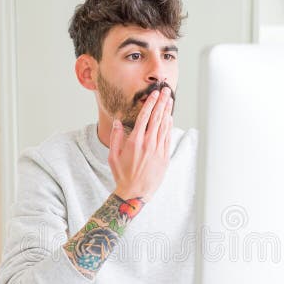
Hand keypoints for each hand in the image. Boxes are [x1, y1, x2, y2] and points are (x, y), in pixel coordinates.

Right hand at [108, 86, 173, 201]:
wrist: (135, 193)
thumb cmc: (122, 175)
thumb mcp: (113, 156)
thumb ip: (115, 137)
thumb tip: (118, 122)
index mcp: (135, 141)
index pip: (145, 117)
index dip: (151, 103)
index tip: (155, 94)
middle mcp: (148, 144)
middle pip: (157, 118)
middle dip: (162, 102)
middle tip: (167, 90)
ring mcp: (158, 150)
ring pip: (164, 126)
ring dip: (167, 111)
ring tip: (170, 100)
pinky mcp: (164, 157)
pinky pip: (168, 138)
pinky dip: (169, 126)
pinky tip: (170, 118)